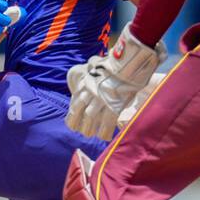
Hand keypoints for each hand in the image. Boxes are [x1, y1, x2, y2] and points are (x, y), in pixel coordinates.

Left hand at [66, 24, 166, 138]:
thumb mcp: (101, 62)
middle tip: (81, 132)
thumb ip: (94, 66)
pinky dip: (105, 131)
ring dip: (90, 128)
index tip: (71, 122)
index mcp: (87, 83)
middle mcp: (91, 92)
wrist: (128, 62)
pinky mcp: (113, 105)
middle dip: (80, 123)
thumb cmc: (117, 62)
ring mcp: (101, 99)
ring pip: (91, 118)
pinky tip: (104, 137)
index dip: (73, 113)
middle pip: (81, 112)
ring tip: (90, 135)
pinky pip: (107, 122)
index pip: (76, 101)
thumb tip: (91, 63)